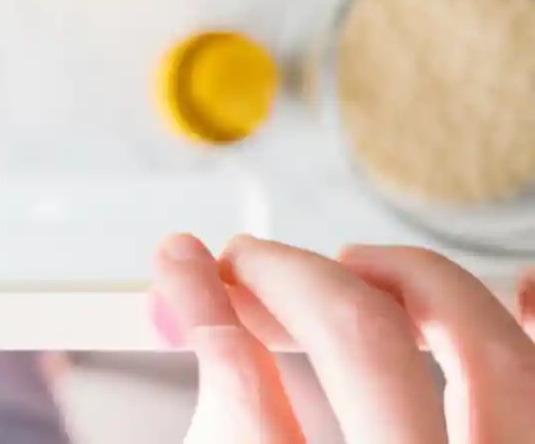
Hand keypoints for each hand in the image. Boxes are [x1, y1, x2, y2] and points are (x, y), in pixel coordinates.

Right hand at [151, 234, 534, 443]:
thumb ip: (224, 419)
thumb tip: (196, 303)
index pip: (247, 391)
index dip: (202, 306)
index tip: (181, 262)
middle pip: (366, 341)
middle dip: (294, 278)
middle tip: (248, 264)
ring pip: (489, 351)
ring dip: (416, 283)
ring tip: (358, 272)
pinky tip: (519, 287)